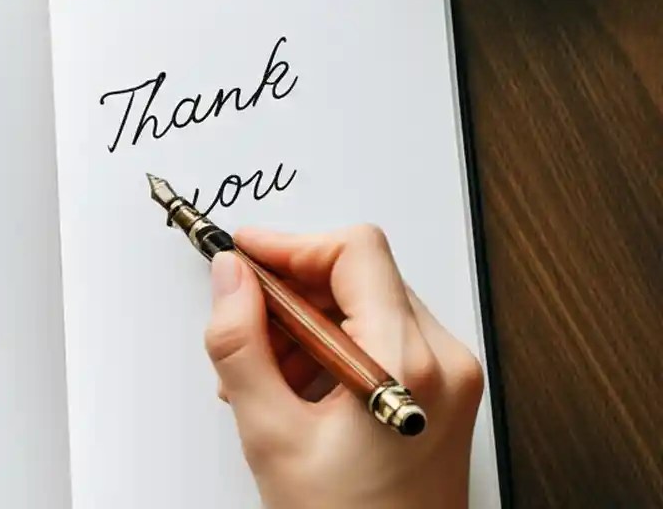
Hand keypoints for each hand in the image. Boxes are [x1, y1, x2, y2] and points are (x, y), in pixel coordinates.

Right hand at [206, 225, 483, 508]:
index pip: (353, 252)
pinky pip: (384, 337)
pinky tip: (296, 391)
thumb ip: (240, 344)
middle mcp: (443, 360)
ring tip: (266, 376)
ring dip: (307, 324)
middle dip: (291, 293)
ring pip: (368, 304)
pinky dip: (333, 348)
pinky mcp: (444, 393)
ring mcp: (449, 377)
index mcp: (406, 362)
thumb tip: (230, 279)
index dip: (289, 245)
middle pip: (360, 274)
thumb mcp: (271, 435)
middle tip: (243, 322)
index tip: (244, 255)